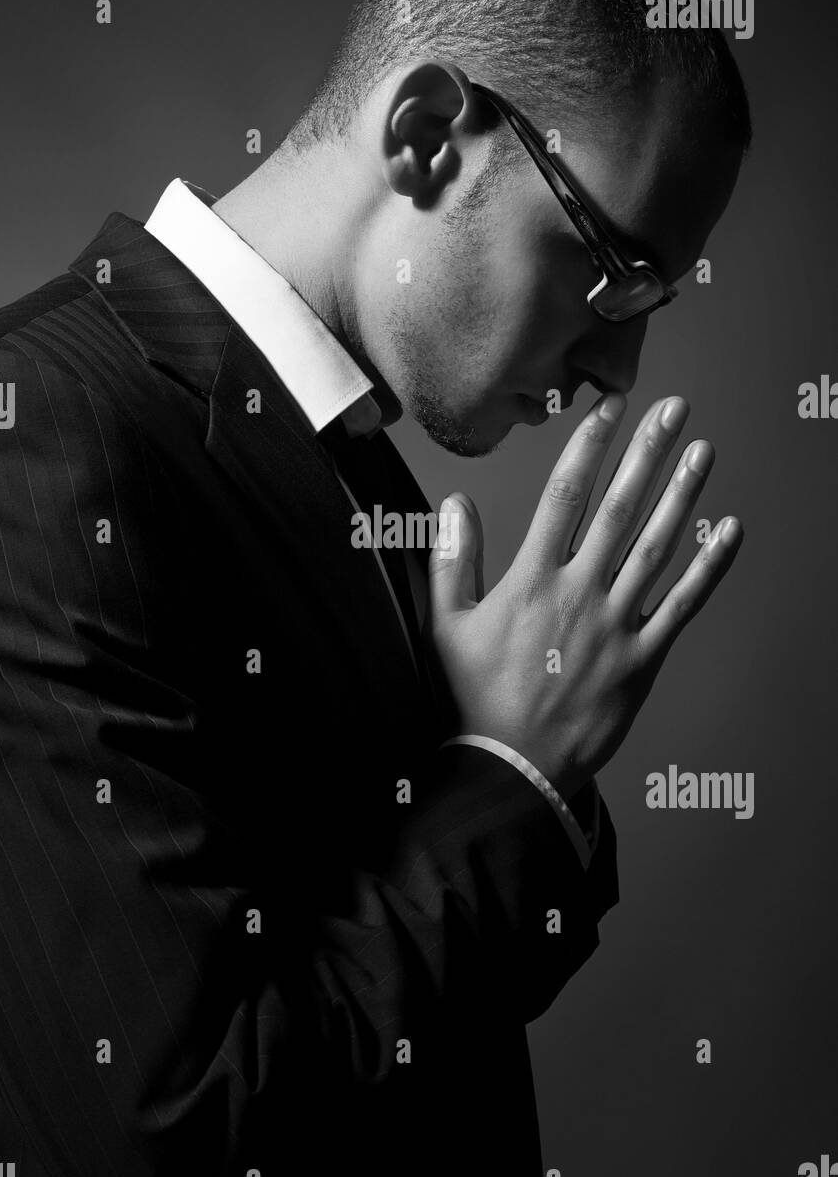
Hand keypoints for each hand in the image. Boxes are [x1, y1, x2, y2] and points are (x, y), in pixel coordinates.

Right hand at [427, 394, 742, 803]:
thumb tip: (455, 502)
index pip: (564, 496)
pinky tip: (729, 532)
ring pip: (656, 548)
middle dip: (648, 453)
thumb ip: (452, 560)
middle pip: (620, 508)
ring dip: (682, 496)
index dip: (590, 446)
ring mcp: (615, 626)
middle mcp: (578, 593)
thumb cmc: (474, 699)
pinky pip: (682, 606)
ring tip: (703, 452)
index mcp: (531, 581)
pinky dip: (709, 569)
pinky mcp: (641, 660)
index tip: (610, 407)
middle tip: (675, 409)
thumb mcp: (446, 626)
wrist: (511, 769)